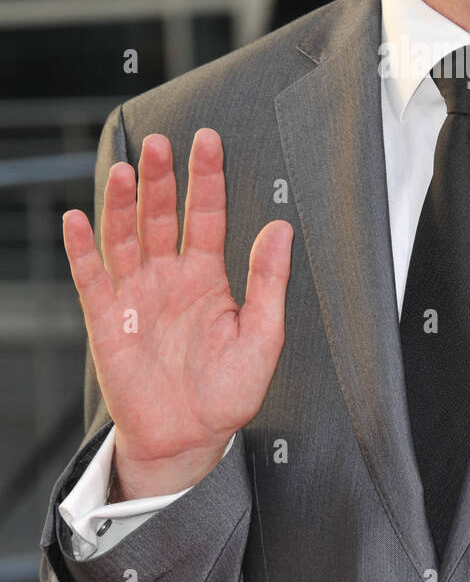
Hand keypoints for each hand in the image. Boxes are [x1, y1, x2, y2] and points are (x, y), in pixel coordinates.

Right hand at [62, 129, 292, 497]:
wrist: (189, 440)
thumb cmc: (226, 392)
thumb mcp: (263, 335)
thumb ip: (270, 280)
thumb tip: (281, 229)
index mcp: (207, 276)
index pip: (207, 215)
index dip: (207, 178)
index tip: (208, 141)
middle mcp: (169, 277)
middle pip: (161, 215)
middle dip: (160, 178)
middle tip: (160, 143)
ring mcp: (136, 295)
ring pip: (125, 237)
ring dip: (121, 203)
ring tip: (123, 169)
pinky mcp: (108, 320)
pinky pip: (91, 278)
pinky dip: (81, 249)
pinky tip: (76, 220)